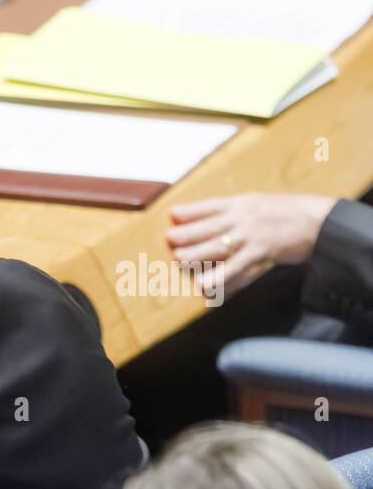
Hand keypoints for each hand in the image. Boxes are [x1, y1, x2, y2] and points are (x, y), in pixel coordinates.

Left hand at [167, 193, 337, 299]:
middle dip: (187, 233)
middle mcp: (244, 217)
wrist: (321, 222)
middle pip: (209, 226)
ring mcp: (252, 235)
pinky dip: (219, 277)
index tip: (172, 213)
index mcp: (243, 203)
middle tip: (168, 239)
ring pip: (218, 245)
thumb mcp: (262, 205)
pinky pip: (236, 267)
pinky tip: (204, 285)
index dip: (190, 211)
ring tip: (178, 259)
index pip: (211, 206)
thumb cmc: (290, 214)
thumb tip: (215, 220)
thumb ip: (239, 212)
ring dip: (196, 254)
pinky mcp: (261, 253)